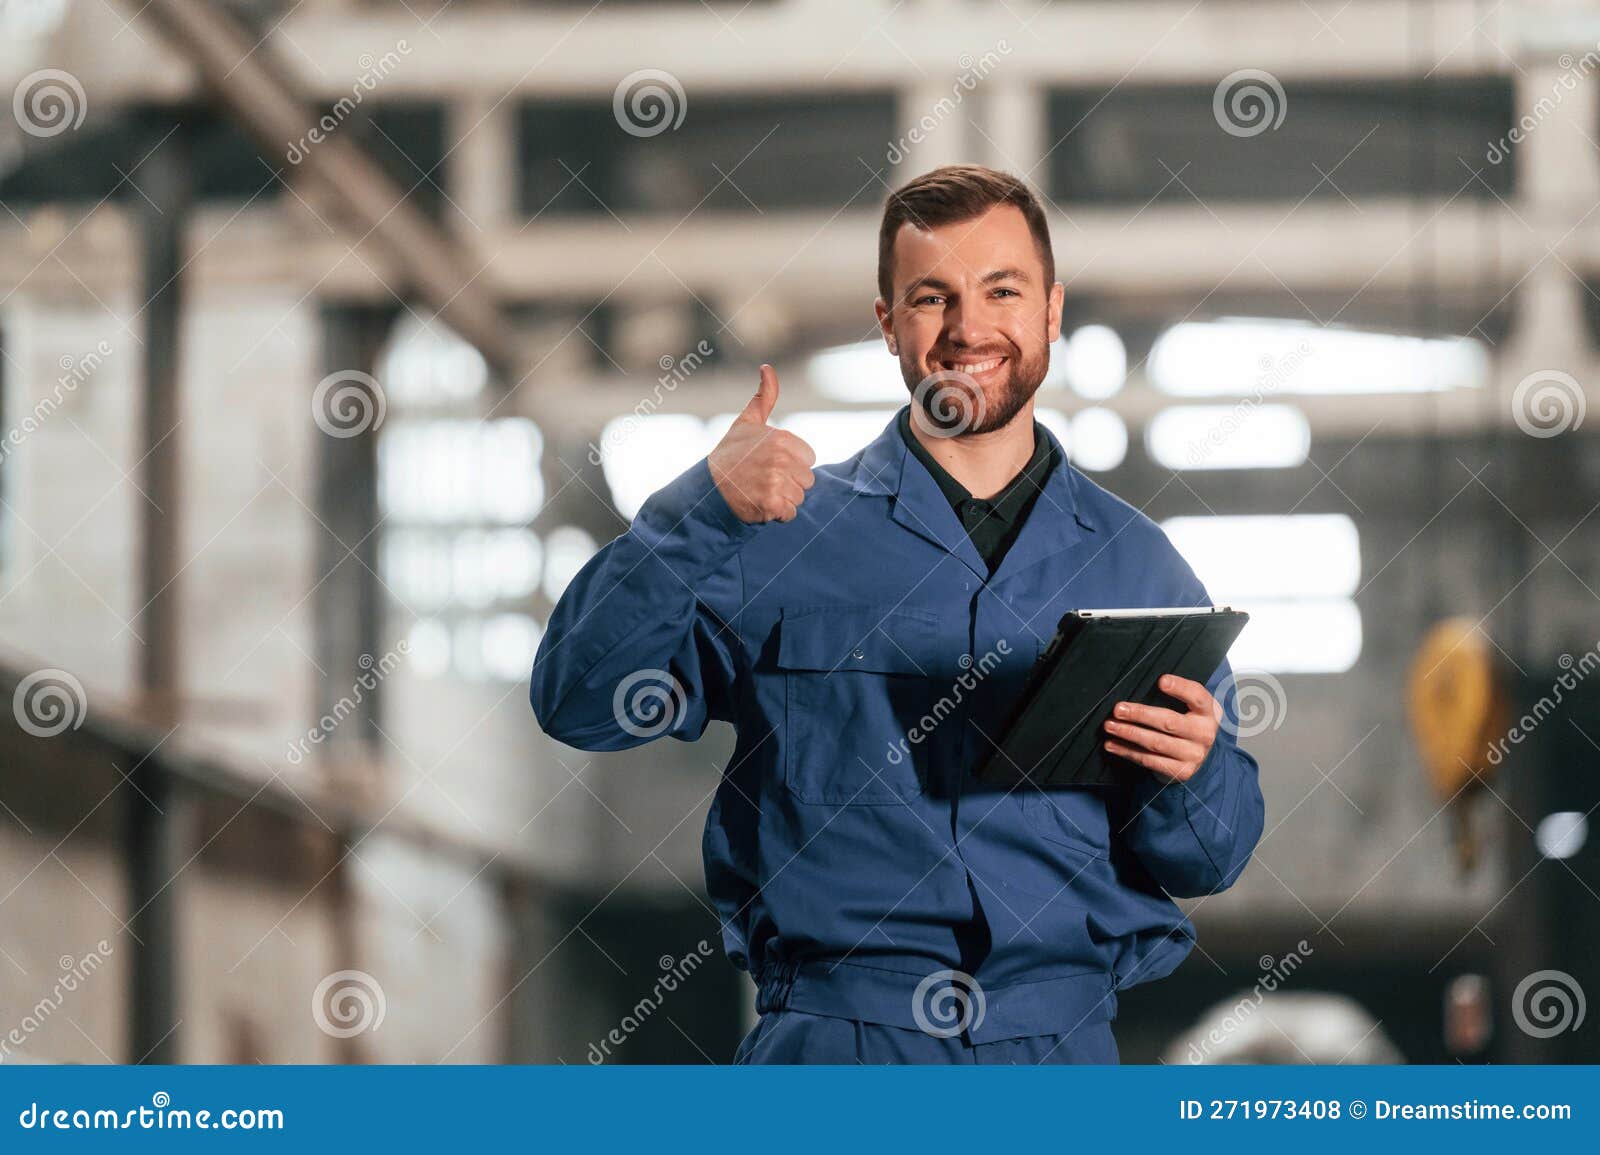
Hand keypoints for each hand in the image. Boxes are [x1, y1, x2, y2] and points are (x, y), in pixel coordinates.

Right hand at [708, 364, 816, 523]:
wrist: (707, 487)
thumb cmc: (729, 455)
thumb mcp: (746, 422)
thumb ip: (764, 397)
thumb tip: (767, 368)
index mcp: (781, 439)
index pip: (809, 459)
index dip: (792, 463)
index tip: (769, 463)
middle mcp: (781, 460)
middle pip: (807, 480)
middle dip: (789, 482)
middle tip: (763, 479)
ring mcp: (777, 483)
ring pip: (799, 497)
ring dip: (783, 499)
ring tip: (760, 491)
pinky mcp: (772, 505)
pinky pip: (790, 514)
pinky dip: (777, 514)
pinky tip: (760, 504)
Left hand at [1102, 675, 1221, 782]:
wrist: (1201, 756)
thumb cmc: (1188, 723)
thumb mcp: (1191, 707)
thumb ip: (1176, 696)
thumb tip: (1140, 684)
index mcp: (1207, 712)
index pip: (1197, 696)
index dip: (1181, 688)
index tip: (1161, 681)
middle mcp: (1204, 734)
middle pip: (1169, 722)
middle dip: (1140, 714)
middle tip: (1118, 709)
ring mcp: (1194, 755)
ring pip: (1156, 743)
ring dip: (1129, 733)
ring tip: (1110, 726)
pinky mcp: (1181, 771)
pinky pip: (1149, 760)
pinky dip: (1127, 752)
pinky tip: (1112, 745)